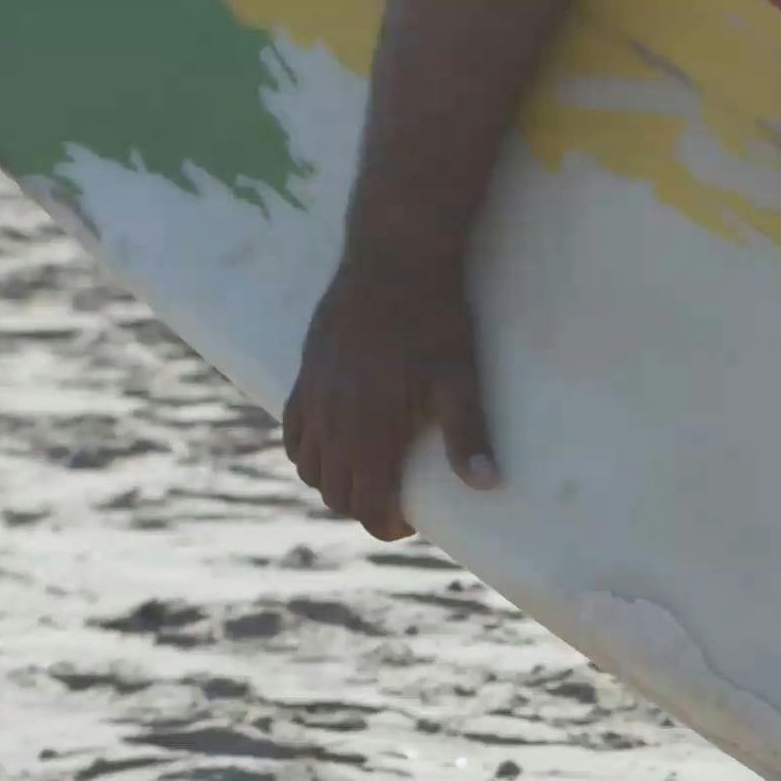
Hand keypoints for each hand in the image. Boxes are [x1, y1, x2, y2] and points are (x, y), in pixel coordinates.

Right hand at [281, 252, 500, 541]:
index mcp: (372, 425)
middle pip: (336, 492)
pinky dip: (309, 453)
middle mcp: (334, 416)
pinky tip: (334, 449)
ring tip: (369, 477)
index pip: (366, 502)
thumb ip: (469, 433)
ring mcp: (315, 394)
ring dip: (336, 483)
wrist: (395, 255)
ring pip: (311, 467)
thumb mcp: (460, 376)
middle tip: (396, 502)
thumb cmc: (435, 316)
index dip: (386, 524)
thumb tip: (486, 485)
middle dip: (364, 507)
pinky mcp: (306, 372)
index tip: (410, 523)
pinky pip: (293, 432)